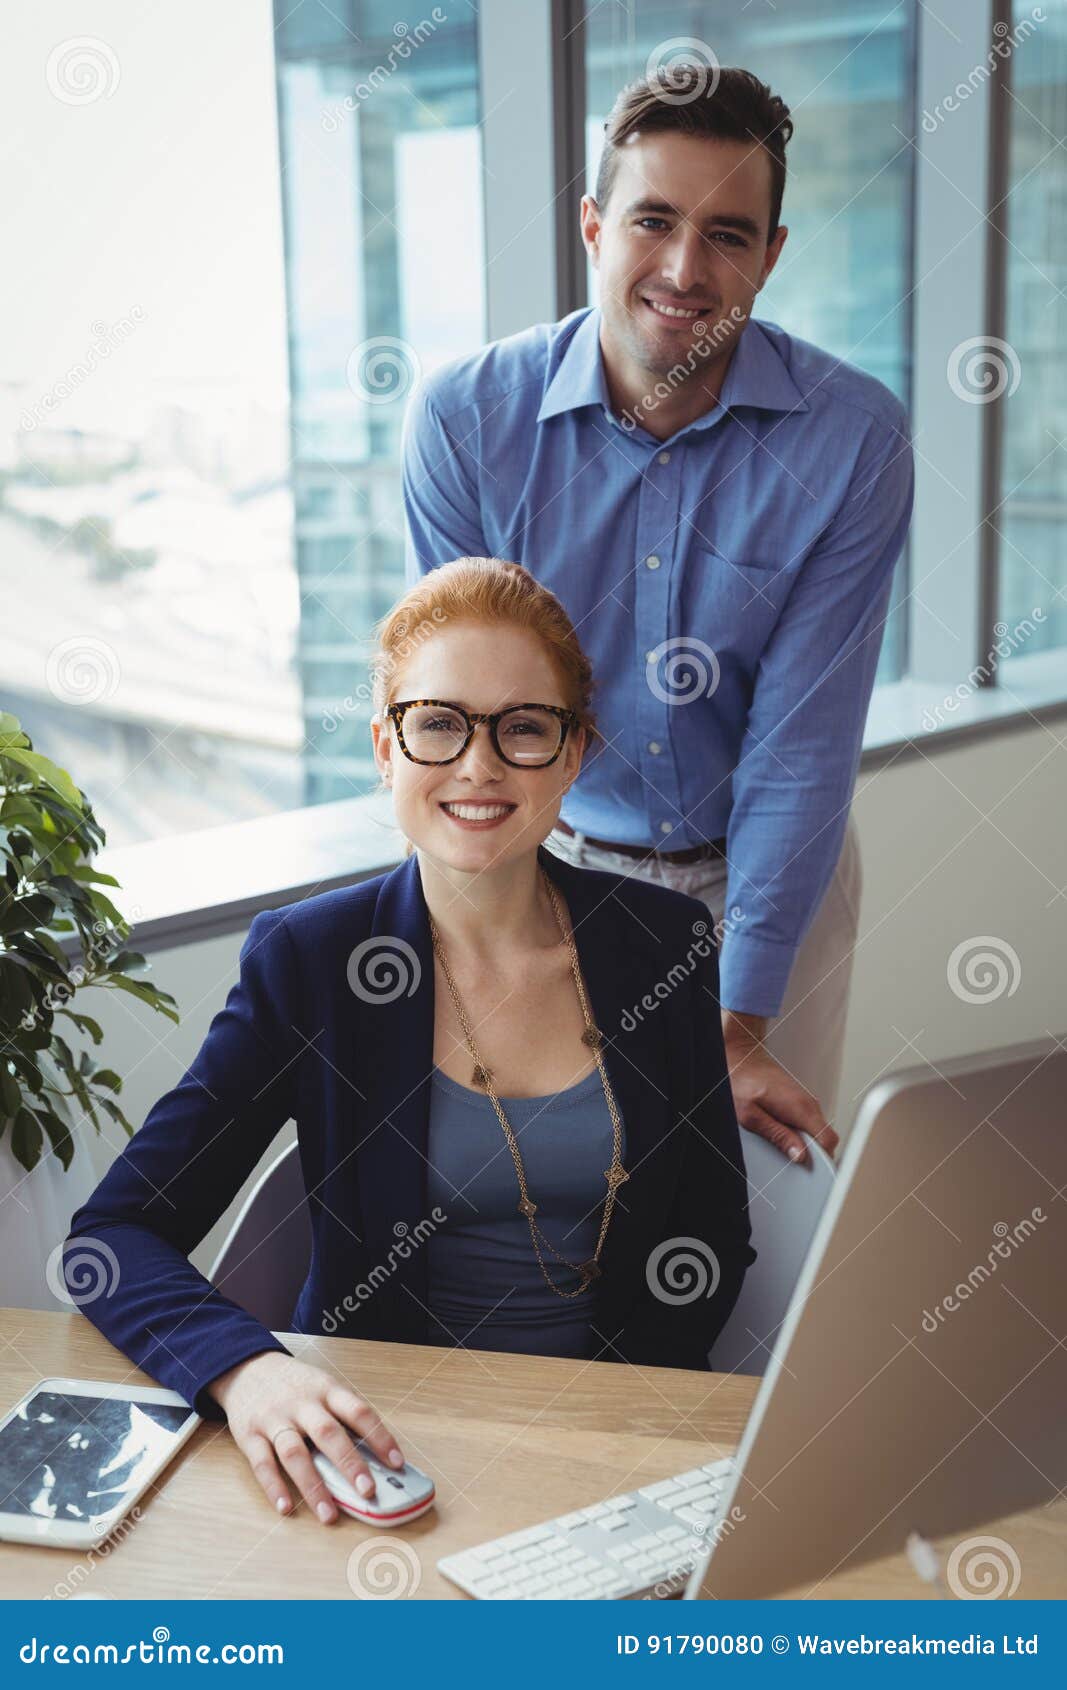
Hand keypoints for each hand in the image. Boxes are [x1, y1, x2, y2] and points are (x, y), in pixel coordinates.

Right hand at [206, 1350, 404, 1524]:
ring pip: (295, 1453)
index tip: (397, 1463)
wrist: (247, 1367)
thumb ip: (342, 1416)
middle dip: (350, 1464)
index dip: (380, 1437)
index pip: (359, 1412)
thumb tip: (373, 1457)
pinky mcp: (250, 1435)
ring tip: (329, 1515)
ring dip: (313, 1486)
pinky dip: (274, 1487)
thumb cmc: (294, 1384)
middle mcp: (302, 1404)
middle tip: (368, 1492)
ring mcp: (274, 1419)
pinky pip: (262, 1463)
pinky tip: (286, 1507)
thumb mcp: (322, 1386)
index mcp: (326, 1390)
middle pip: (328, 1433)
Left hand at [721, 1010, 838, 1165]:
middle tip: (791, 1164)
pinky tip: (780, 1133)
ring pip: (816, 1131)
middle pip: (825, 1139)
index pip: (829, 1140)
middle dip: (813, 1155)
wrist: (740, 1057)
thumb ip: (777, 1136)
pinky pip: (807, 1123)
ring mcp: (806, 1100)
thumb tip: (799, 1156)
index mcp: (800, 1107)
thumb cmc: (740, 1082)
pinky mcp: (800, 1100)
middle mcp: (808, 1103)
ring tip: (782, 1147)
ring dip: (804, 1143)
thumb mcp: (750, 1115)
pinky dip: (799, 1133)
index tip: (813, 1173)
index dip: (824, 1160)